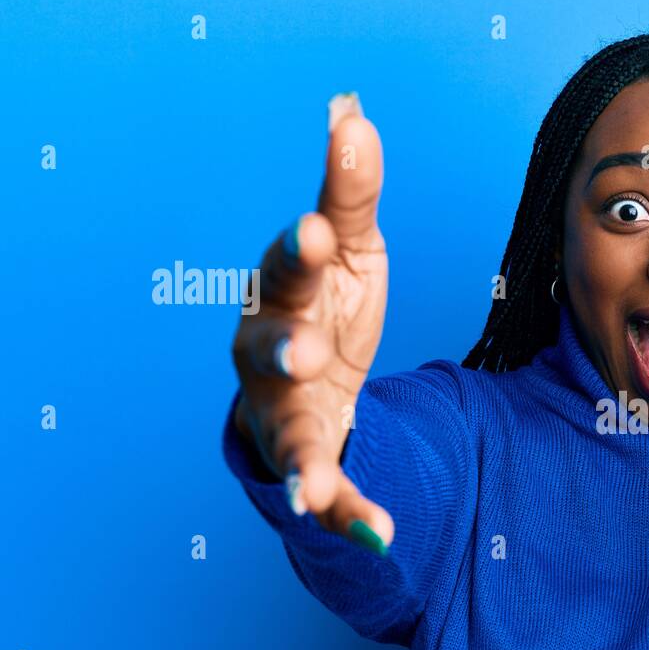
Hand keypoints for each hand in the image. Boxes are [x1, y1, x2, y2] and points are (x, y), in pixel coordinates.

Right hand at [230, 93, 392, 554]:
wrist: (313, 377)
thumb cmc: (327, 302)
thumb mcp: (349, 248)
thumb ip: (348, 194)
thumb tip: (353, 115)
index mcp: (283, 293)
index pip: (287, 268)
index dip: (297, 252)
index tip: (312, 231)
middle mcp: (268, 354)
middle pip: (268, 350)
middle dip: (284, 349)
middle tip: (304, 351)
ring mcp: (282, 411)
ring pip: (286, 432)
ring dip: (300, 455)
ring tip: (312, 483)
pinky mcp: (306, 457)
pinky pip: (325, 490)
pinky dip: (347, 513)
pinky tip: (379, 534)